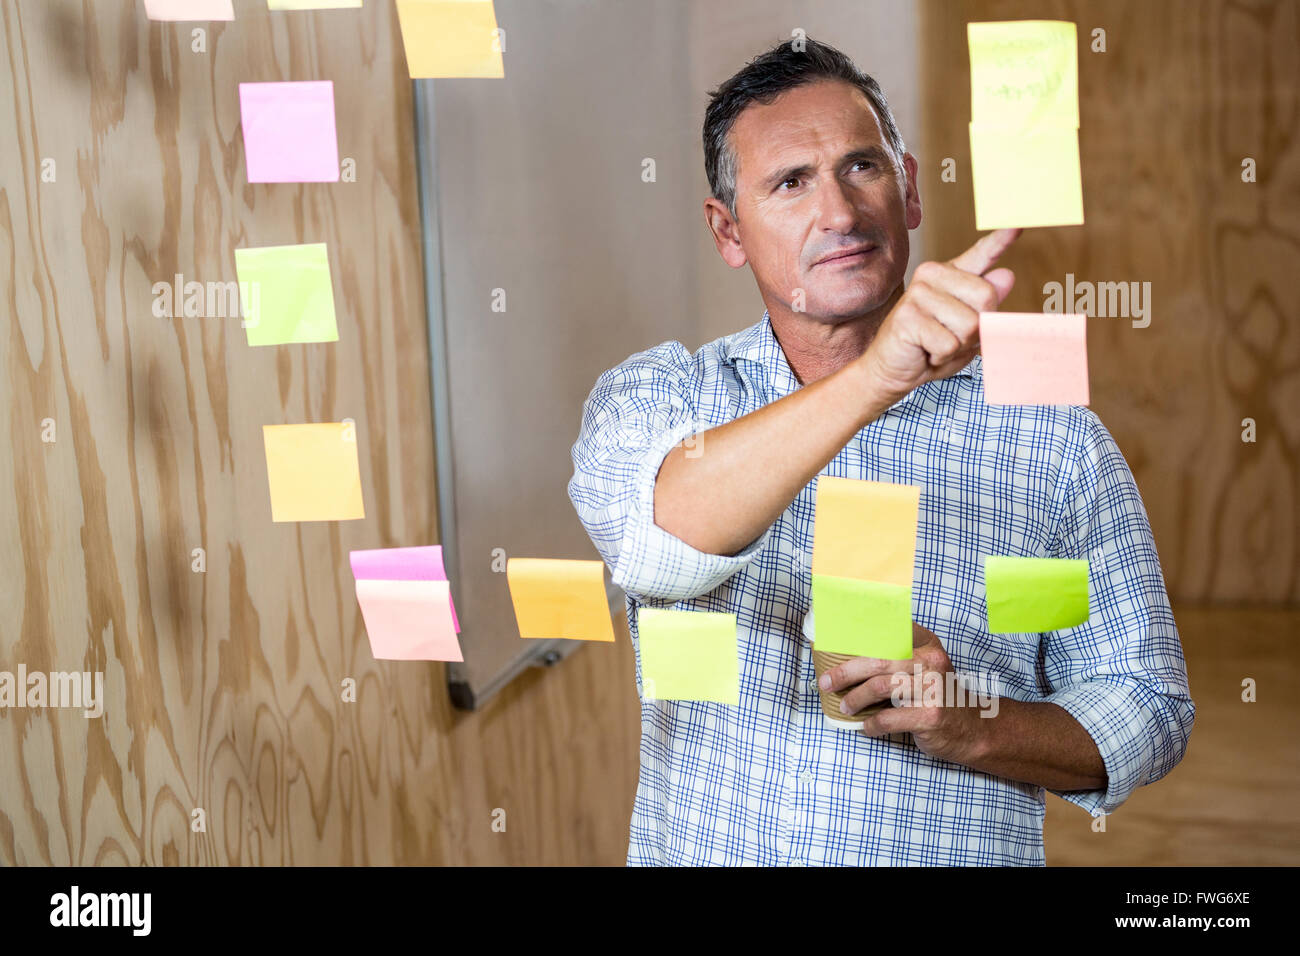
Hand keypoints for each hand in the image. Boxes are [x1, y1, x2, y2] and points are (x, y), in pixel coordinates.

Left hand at [819, 622, 988, 764]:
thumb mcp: (925, 666)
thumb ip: (896, 654)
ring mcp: (933, 688)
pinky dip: (871, 724)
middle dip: (845, 672)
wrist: (972, 728)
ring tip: (845, 706)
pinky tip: (865, 727)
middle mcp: (931, 661)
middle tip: (825, 682)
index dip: (858, 632)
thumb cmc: (936, 696)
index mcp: (926, 644)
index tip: (832, 638)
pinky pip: (888, 718)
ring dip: (855, 699)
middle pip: (877, 660)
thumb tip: (846, 652)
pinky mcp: (930, 716)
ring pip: (879, 687)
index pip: (888, 629)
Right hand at [859, 228, 1020, 405]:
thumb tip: (1006, 275)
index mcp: (950, 274)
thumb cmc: (932, 348)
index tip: (1019, 224)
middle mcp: (932, 275)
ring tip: (937, 345)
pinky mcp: (908, 317)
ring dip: (959, 346)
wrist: (892, 370)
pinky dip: (942, 356)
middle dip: (977, 330)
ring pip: (970, 324)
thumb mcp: (968, 328)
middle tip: (952, 337)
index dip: (1001, 240)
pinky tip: (925, 352)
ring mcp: (918, 294)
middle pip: (987, 298)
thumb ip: (986, 303)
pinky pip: (949, 343)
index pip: (982, 253)